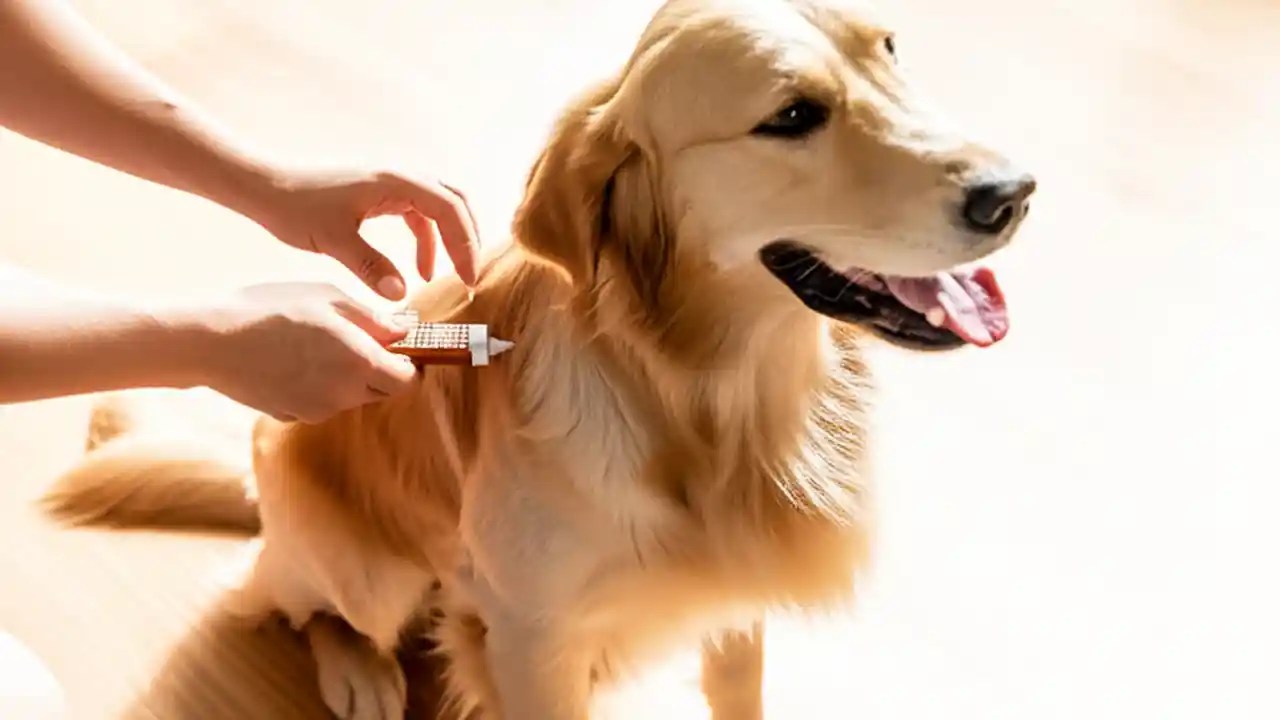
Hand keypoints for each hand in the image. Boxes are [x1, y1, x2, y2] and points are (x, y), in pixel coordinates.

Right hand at [201, 282, 416, 422]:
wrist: (211, 341)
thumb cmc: (271, 309)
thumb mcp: (329, 298)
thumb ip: (373, 319)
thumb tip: (403, 332)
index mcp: (360, 363)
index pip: (407, 381)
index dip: (406, 364)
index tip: (395, 348)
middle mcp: (344, 395)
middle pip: (381, 391)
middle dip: (377, 370)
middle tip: (353, 340)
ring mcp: (317, 411)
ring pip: (349, 398)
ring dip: (345, 377)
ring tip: (313, 345)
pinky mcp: (292, 416)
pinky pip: (319, 403)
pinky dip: (316, 387)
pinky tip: (290, 362)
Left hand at [250, 168, 480, 299]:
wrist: (265, 187)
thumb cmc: (294, 207)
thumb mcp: (332, 240)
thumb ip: (369, 266)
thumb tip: (401, 294)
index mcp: (394, 182)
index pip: (449, 209)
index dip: (466, 245)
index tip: (468, 280)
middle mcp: (399, 177)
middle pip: (455, 202)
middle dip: (467, 240)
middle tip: (469, 277)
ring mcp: (391, 184)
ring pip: (440, 207)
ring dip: (449, 240)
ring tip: (448, 276)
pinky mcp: (381, 194)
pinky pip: (419, 214)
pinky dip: (427, 241)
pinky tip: (418, 271)